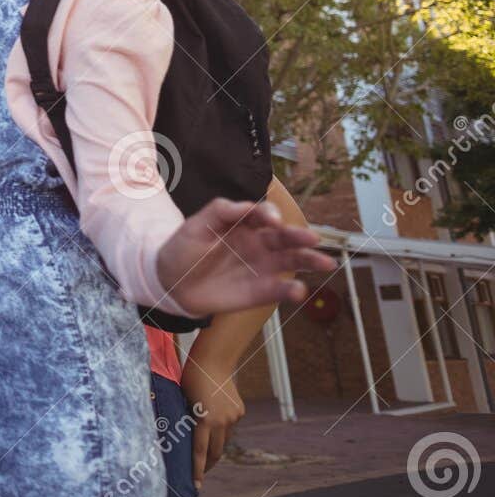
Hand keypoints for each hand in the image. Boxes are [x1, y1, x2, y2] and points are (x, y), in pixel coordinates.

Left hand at [156, 199, 334, 315]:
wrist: (171, 282)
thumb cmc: (184, 248)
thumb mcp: (197, 225)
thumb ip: (221, 211)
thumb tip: (248, 205)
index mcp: (244, 223)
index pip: (264, 215)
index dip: (270, 215)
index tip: (273, 220)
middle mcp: (259, 243)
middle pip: (285, 238)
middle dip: (300, 237)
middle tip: (313, 238)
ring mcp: (262, 267)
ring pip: (291, 262)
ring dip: (309, 261)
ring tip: (325, 263)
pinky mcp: (260, 291)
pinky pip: (279, 290)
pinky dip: (291, 291)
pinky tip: (299, 291)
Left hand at [180, 355, 244, 489]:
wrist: (213, 360)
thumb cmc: (190, 378)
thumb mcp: (183, 401)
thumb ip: (187, 420)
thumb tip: (184, 438)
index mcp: (205, 420)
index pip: (200, 452)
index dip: (198, 470)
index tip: (196, 485)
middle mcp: (222, 422)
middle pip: (216, 452)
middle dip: (209, 464)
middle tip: (201, 473)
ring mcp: (233, 417)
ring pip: (224, 440)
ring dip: (215, 445)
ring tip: (205, 450)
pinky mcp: (239, 411)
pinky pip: (229, 426)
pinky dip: (221, 428)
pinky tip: (213, 420)